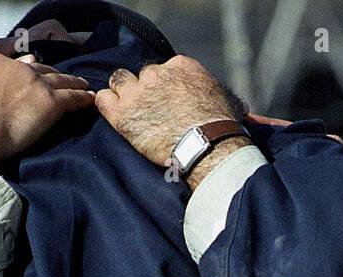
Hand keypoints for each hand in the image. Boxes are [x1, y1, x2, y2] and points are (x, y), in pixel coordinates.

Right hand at [0, 53, 93, 167]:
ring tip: (81, 85)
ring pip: (60, 80)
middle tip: (58, 77)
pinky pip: (73, 98)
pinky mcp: (50, 105)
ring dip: (72, 82)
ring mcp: (36, 85)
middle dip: (50, 74)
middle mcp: (16, 69)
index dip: (22, 70)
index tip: (29, 70)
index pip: (12, 65)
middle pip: (40, 70)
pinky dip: (83, 98)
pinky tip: (90, 99)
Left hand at [95, 55, 247, 187]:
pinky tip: (114, 115)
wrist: (206, 145)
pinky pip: (103, 98)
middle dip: (143, 90)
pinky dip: (106, 104)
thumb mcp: (227, 101)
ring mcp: (137, 92)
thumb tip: (240, 106)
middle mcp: (156, 72)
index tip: (167, 101)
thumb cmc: (221, 126)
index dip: (163, 86)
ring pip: (119, 81)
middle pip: (141, 75)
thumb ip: (221, 96)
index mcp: (180, 65)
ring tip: (130, 110)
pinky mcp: (122, 113)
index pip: (163, 69)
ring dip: (122, 93)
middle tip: (149, 108)